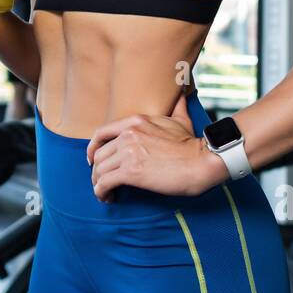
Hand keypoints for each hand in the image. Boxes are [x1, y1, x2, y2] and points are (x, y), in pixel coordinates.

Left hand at [85, 90, 225, 201]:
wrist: (200, 162)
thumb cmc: (192, 145)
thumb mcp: (181, 120)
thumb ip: (176, 106)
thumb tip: (182, 93)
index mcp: (135, 122)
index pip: (101, 133)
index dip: (92, 148)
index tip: (92, 158)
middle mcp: (128, 135)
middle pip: (98, 154)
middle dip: (97, 171)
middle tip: (102, 182)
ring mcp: (128, 153)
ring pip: (99, 170)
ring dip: (98, 184)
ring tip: (105, 193)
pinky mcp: (130, 172)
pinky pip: (104, 183)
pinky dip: (101, 192)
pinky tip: (108, 198)